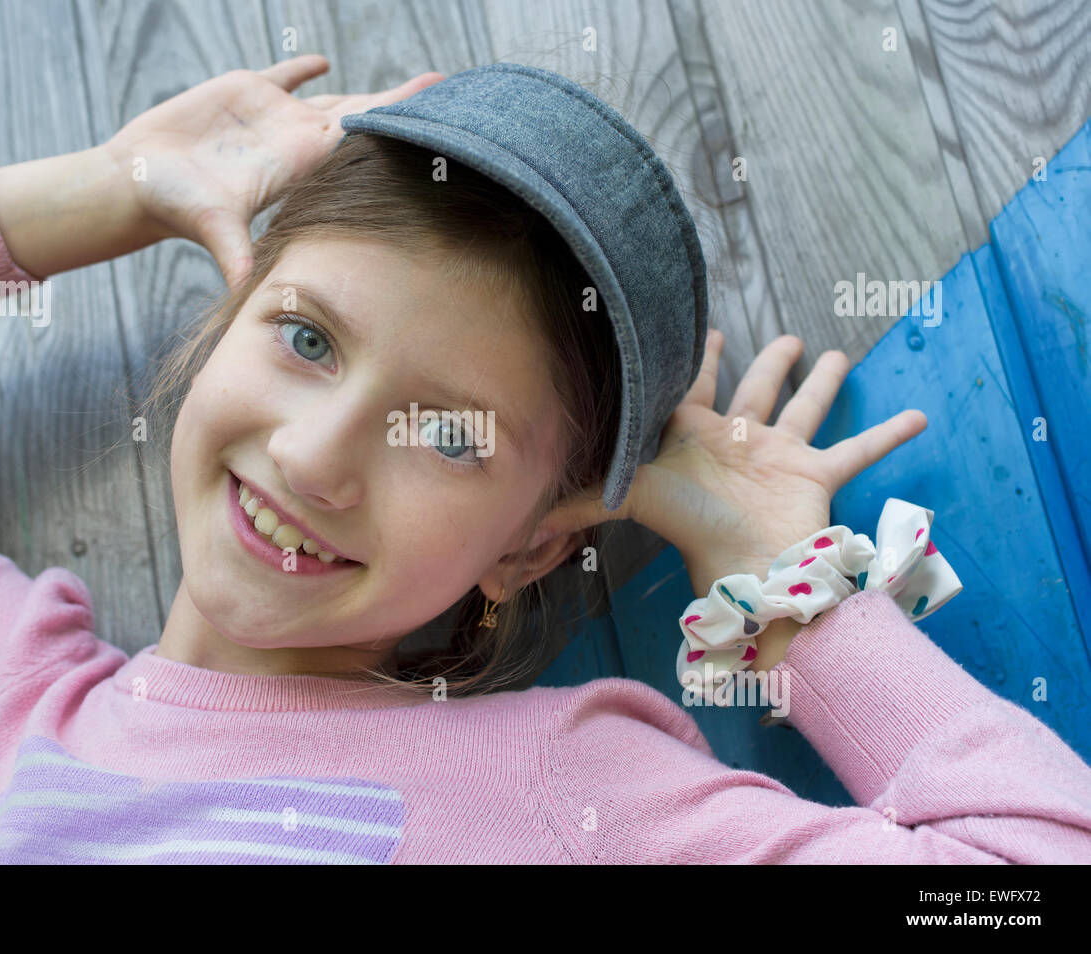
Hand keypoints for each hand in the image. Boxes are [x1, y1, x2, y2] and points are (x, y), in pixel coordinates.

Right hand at [103, 55, 444, 286]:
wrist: (138, 184)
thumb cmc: (174, 205)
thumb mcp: (211, 225)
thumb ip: (234, 252)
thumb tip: (248, 289)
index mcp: (298, 164)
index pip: (360, 143)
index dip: (394, 129)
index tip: (433, 120)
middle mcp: (295, 142)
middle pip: (363, 119)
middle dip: (403, 106)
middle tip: (446, 90)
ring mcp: (274, 119)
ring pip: (333, 99)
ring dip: (368, 91)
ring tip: (407, 84)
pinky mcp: (245, 95)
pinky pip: (284, 79)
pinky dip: (304, 71)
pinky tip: (324, 63)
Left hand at [536, 330, 928, 594]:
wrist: (747, 567)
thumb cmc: (689, 528)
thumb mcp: (624, 498)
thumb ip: (573, 502)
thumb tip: (511, 523)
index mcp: (695, 438)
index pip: (691, 387)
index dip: (695, 359)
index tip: (706, 327)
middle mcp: (738, 442)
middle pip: (756, 392)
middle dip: (767, 364)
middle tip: (783, 337)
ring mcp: (781, 458)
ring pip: (807, 409)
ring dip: (824, 382)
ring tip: (838, 354)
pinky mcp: (818, 475)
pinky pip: (858, 449)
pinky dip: (887, 434)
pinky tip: (919, 415)